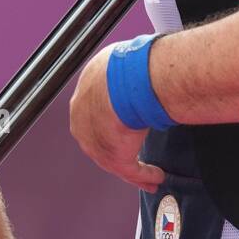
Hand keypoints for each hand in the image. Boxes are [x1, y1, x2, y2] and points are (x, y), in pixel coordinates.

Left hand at [68, 44, 165, 192]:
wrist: (121, 83)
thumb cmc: (120, 67)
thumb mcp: (115, 61)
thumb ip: (121, 70)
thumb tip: (135, 63)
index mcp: (82, 100)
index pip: (93, 117)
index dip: (110, 124)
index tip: (122, 130)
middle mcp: (83, 125)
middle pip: (101, 142)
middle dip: (119, 150)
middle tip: (134, 155)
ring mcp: (96, 145)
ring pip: (116, 161)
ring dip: (135, 169)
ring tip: (151, 175)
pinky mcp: (114, 159)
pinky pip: (132, 172)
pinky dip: (145, 176)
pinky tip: (156, 177)